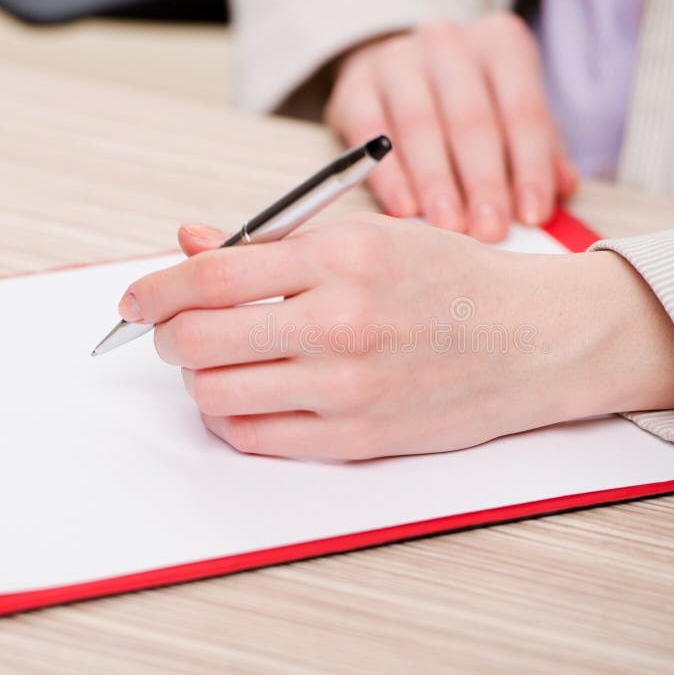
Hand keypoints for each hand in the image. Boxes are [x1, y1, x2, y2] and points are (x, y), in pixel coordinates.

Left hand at [118, 217, 673, 460]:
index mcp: (344, 258)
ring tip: (220, 364)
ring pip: (217, 394)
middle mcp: (342, 322)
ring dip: (199, 379)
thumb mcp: (374, 237)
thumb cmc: (458, 282)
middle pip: (199, 339)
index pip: (211, 275)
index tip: (136, 299)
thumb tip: (192, 244)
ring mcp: (350, 388)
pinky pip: (257, 438)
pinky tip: (250, 398)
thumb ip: (277, 244)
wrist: (533, 341)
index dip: (155, 288)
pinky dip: (233, 418)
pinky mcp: (360, 440)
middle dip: (169, 336)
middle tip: (177, 332)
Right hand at [324, 13, 577, 241]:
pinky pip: (371, 134)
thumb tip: (565, 189)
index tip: (532, 215)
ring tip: (449, 227)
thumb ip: (539, 151)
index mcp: (500, 45)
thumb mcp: (511, 116)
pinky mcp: (355, 88)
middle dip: (483, 182)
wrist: (400, 74)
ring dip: (437, 184)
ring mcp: (397, 61)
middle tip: (490, 231)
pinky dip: (388, 175)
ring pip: (420, 126)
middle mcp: (449, 43)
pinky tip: (403, 210)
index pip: (522, 111)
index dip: (529, 167)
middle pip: (471, 120)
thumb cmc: (467, 103)